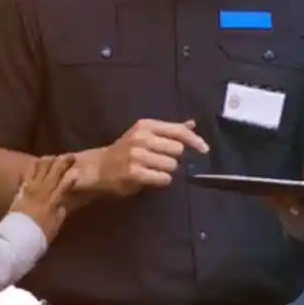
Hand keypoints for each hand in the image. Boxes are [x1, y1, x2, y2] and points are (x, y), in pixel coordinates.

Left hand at [9, 154, 77, 242]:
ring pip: (39, 169)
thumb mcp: (54, 227)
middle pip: (53, 173)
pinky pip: (25, 176)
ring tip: (51, 157)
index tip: (78, 170)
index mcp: (52, 201)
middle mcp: (42, 192)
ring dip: (46, 162)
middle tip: (69, 156)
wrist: (15, 239)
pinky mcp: (19, 191)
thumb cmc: (37, 236)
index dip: (72, 176)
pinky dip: (29, 169)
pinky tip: (31, 164)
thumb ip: (60, 215)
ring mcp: (29, 189)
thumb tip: (62, 205)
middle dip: (62, 163)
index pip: (65, 184)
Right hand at [75, 119, 209, 197]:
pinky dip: (161, 180)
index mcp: (146, 125)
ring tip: (154, 170)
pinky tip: (152, 178)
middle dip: (175, 158)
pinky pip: (163, 178)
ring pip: (172, 165)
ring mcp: (137, 155)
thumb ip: (169, 131)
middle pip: (177, 149)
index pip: (177, 130)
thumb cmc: (126, 150)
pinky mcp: (135, 173)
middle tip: (162, 160)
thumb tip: (192, 124)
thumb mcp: (145, 134)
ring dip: (168, 170)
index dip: (194, 140)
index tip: (204, 149)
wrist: (99, 167)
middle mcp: (141, 137)